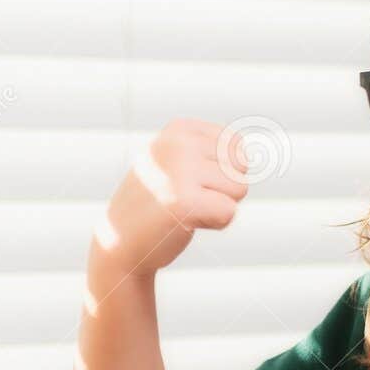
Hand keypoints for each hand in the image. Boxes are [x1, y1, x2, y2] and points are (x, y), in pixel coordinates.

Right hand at [94, 119, 249, 276]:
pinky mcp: (184, 202)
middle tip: (186, 198)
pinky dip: (214, 224)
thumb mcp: (178, 160)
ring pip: (240, 189)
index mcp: (179, 128)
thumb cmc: (158, 201)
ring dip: (218, 206)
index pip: (236, 145)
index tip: (189, 181)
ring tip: (184, 209)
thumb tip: (251, 155)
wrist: (119, 240)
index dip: (222, 171)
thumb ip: (214, 149)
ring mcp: (180, 171)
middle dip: (222, 188)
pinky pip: (229, 212)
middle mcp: (179, 143)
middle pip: (241, 166)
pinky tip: (185, 223)